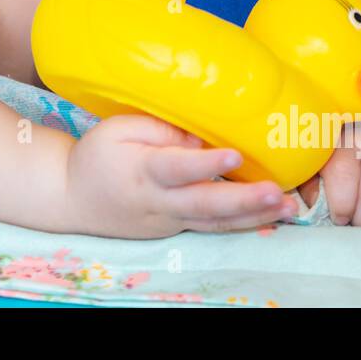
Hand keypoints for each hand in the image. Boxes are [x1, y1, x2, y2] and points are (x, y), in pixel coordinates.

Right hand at [64, 113, 299, 238]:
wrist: (71, 198)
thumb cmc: (97, 156)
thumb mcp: (119, 129)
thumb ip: (160, 130)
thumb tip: (202, 138)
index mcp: (142, 171)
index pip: (177, 167)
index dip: (206, 163)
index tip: (235, 154)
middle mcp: (159, 202)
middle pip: (205, 204)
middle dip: (245, 200)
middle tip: (278, 194)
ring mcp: (169, 221)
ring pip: (215, 223)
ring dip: (254, 217)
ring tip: (289, 209)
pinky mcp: (176, 229)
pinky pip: (212, 228)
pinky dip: (243, 223)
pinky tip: (271, 216)